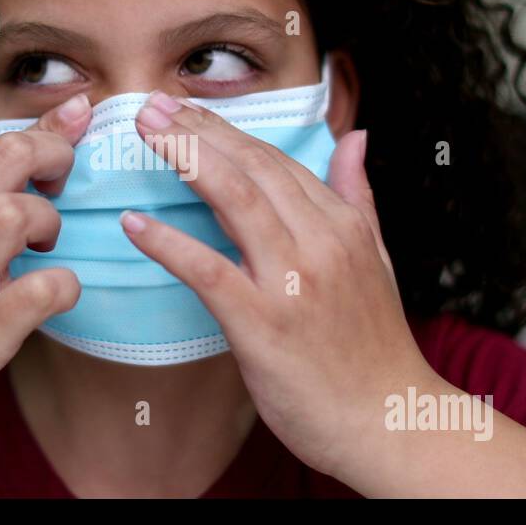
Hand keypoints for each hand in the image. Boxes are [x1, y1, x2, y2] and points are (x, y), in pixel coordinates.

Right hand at [0, 94, 91, 460]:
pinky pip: (46, 288)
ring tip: (45, 244)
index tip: (73, 124)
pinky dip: (65, 288)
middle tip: (62, 183)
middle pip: (9, 157)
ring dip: (48, 221)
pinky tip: (54, 296)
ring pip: (18, 212)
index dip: (40, 133)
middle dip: (54, 154)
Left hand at [122, 90, 437, 480]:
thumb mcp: (378, 261)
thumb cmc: (375, 349)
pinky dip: (170, 242)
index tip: (186, 106)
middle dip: (198, 128)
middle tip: (151, 103)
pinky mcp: (264, 325)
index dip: (226, 128)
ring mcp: (292, 281)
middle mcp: (320, 243)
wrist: (390, 421)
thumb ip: (359, 197)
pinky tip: (135, 223)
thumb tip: (356, 137)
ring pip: (235, 200)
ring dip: (186, 158)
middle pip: (252, 167)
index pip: (277, 159)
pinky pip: (209, 271)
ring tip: (144, 132)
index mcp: (342, 225)